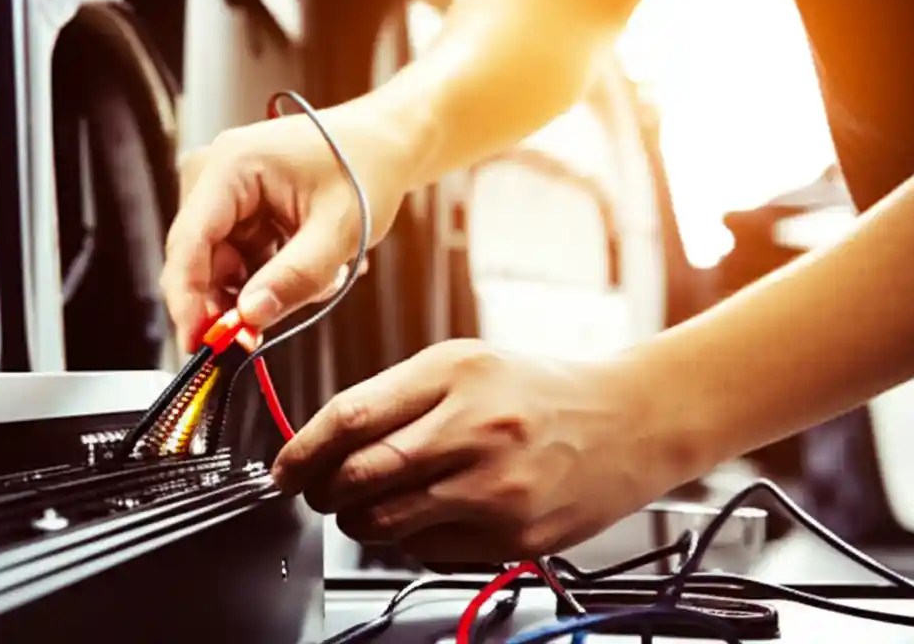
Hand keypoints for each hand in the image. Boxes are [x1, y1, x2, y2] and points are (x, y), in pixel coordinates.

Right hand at [161, 101, 416, 349]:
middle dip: (233, 301)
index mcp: (230, 165)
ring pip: (219, 267)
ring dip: (261, 289)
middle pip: (198, 260)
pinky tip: (308, 266)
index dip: (188, 300)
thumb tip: (249, 319)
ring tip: (318, 279)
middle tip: (267, 334)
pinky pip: (236, 261)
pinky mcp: (235, 209)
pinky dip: (268, 276)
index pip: (189, 242)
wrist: (384, 142)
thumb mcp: (339, 230)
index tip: (200, 346)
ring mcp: (221, 192)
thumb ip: (294, 277)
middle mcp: (213, 174)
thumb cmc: (367, 169)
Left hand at [271, 340, 705, 562]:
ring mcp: (498, 488)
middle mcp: (477, 428)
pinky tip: (424, 517)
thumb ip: (396, 395)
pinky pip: (428, 550)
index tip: (285, 467)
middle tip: (317, 491)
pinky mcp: (515, 535)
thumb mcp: (465, 364)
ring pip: (386, 522)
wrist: (629, 422)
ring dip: (357, 520)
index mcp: (456, 373)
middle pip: (360, 474)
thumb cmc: (539, 392)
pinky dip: (408, 539)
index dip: (302, 449)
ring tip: (365, 506)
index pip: (351, 416)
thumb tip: (325, 440)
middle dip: (322, 490)